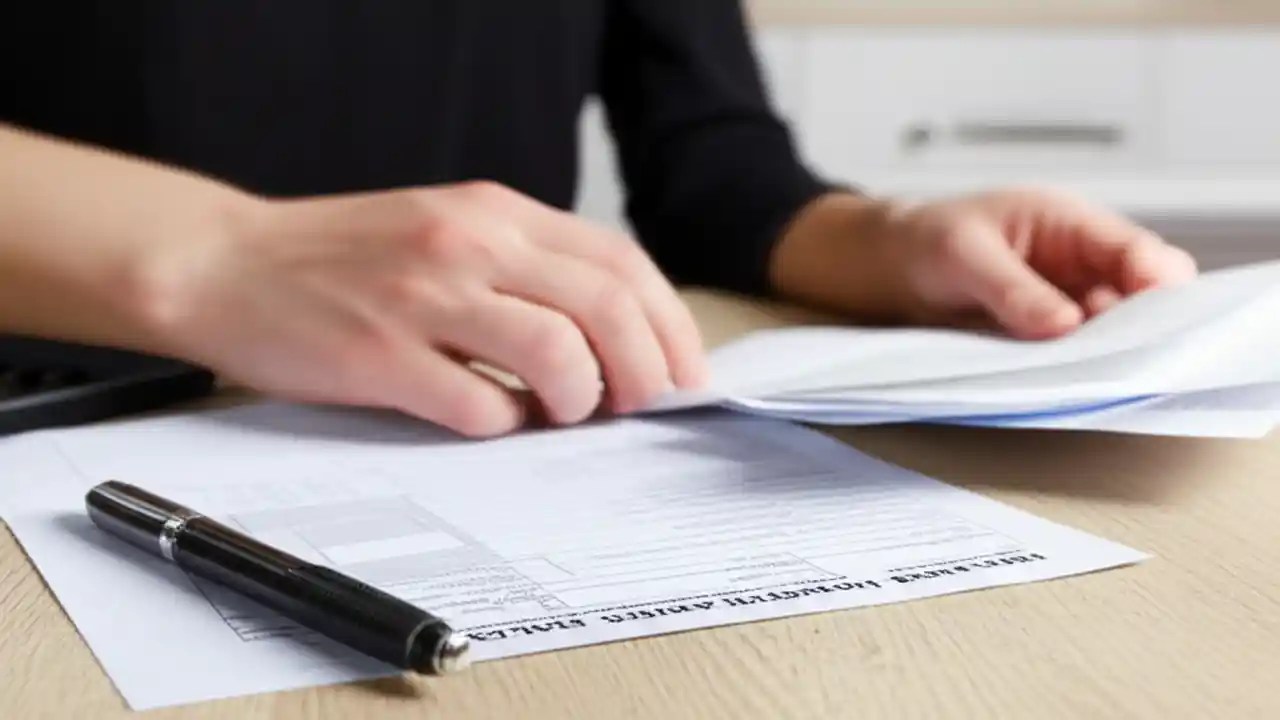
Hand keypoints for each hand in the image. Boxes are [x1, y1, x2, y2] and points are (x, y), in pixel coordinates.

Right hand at [141, 181, 706, 436]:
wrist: (224, 264)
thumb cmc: (342, 258)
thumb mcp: (446, 231)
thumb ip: (525, 269)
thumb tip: (614, 342)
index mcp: (494, 212)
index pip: (620, 264)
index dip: (669, 325)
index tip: (683, 374)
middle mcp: (470, 244)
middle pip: (606, 309)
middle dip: (646, 373)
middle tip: (642, 408)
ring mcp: (425, 299)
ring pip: (557, 356)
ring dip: (580, 401)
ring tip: (561, 413)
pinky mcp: (381, 357)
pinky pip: (479, 407)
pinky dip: (503, 425)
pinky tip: (488, 418)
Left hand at [770, 188, 1198, 338]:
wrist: (886, 269)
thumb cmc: (925, 242)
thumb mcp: (963, 255)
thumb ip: (1014, 289)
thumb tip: (1066, 326)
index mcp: (1067, 224)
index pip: (1135, 250)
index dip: (1156, 281)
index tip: (1158, 315)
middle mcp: (1078, 264)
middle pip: (1140, 298)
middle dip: (1142, 327)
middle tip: (1128, 362)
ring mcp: (1066, 303)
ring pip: (1113, 334)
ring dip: (1108, 356)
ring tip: (1097, 380)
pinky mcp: (1045, 337)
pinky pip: (1075, 356)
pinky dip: (1077, 371)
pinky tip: (1070, 387)